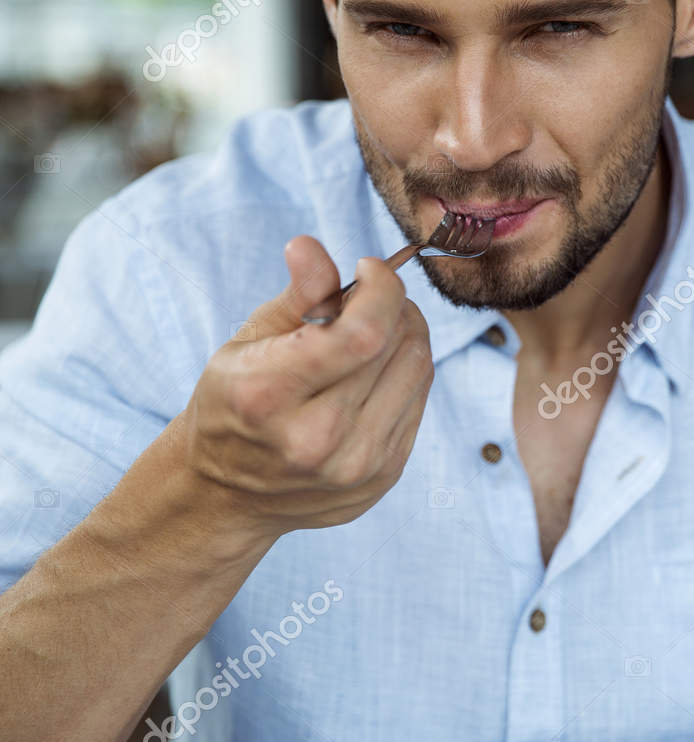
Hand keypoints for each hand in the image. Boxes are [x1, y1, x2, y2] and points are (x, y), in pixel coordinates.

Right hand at [178, 235, 433, 537]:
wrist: (227, 494)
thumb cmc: (235, 404)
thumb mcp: (247, 343)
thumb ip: (294, 296)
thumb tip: (310, 246)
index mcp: (270, 395)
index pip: (364, 332)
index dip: (382, 287)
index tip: (369, 270)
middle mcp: (317, 439)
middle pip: (397, 346)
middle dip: (392, 304)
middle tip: (366, 298)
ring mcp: (356, 466)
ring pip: (417, 370)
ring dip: (405, 334)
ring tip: (372, 330)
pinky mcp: (384, 477)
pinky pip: (419, 401)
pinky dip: (404, 372)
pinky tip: (374, 370)